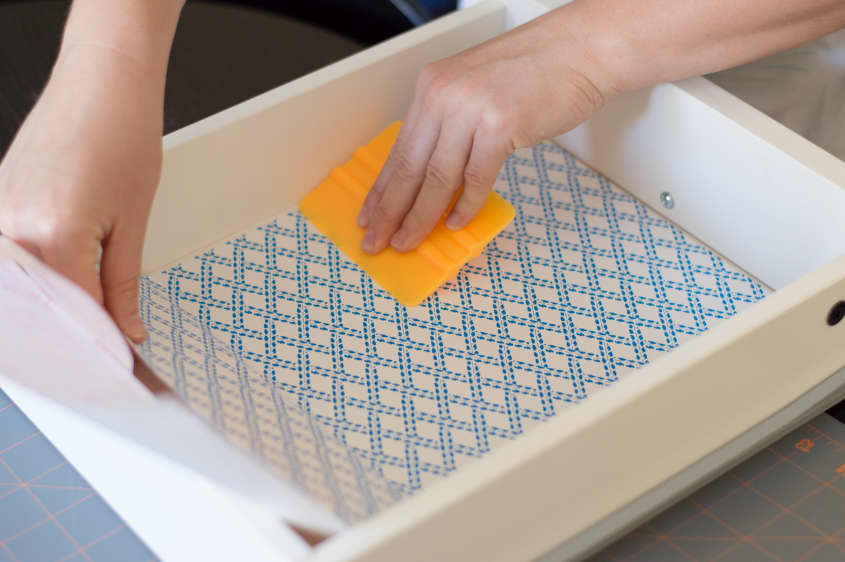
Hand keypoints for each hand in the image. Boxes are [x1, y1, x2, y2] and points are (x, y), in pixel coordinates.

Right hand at [0, 46, 164, 341]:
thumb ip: (122, 286)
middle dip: (74, 332)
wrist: (102, 85)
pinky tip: (59, 288)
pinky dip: (36, 278)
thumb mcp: (134, 222)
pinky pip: (11, 258)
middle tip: (106, 348)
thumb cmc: (125, 140)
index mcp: (54, 236)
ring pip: (24, 286)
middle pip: (43, 306)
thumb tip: (126, 333)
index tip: (121, 363)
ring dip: (53, 308)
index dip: (102, 343)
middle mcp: (13, 229)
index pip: (76, 314)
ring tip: (88, 320)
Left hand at [356, 9, 609, 253]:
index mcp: (432, 87)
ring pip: (437, 178)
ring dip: (421, 217)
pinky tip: (456, 224)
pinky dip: (466, 205)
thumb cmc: (535, 74)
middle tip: (376, 242)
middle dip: (390, 212)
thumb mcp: (475, 91)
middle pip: (410, 167)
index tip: (369, 216)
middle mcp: (444, 96)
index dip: (381, 189)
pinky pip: (476, 178)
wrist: (580, 50)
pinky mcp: (500, 125)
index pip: (398, 149)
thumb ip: (450, 126)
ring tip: (409, 242)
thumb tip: (432, 174)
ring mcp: (471, 109)